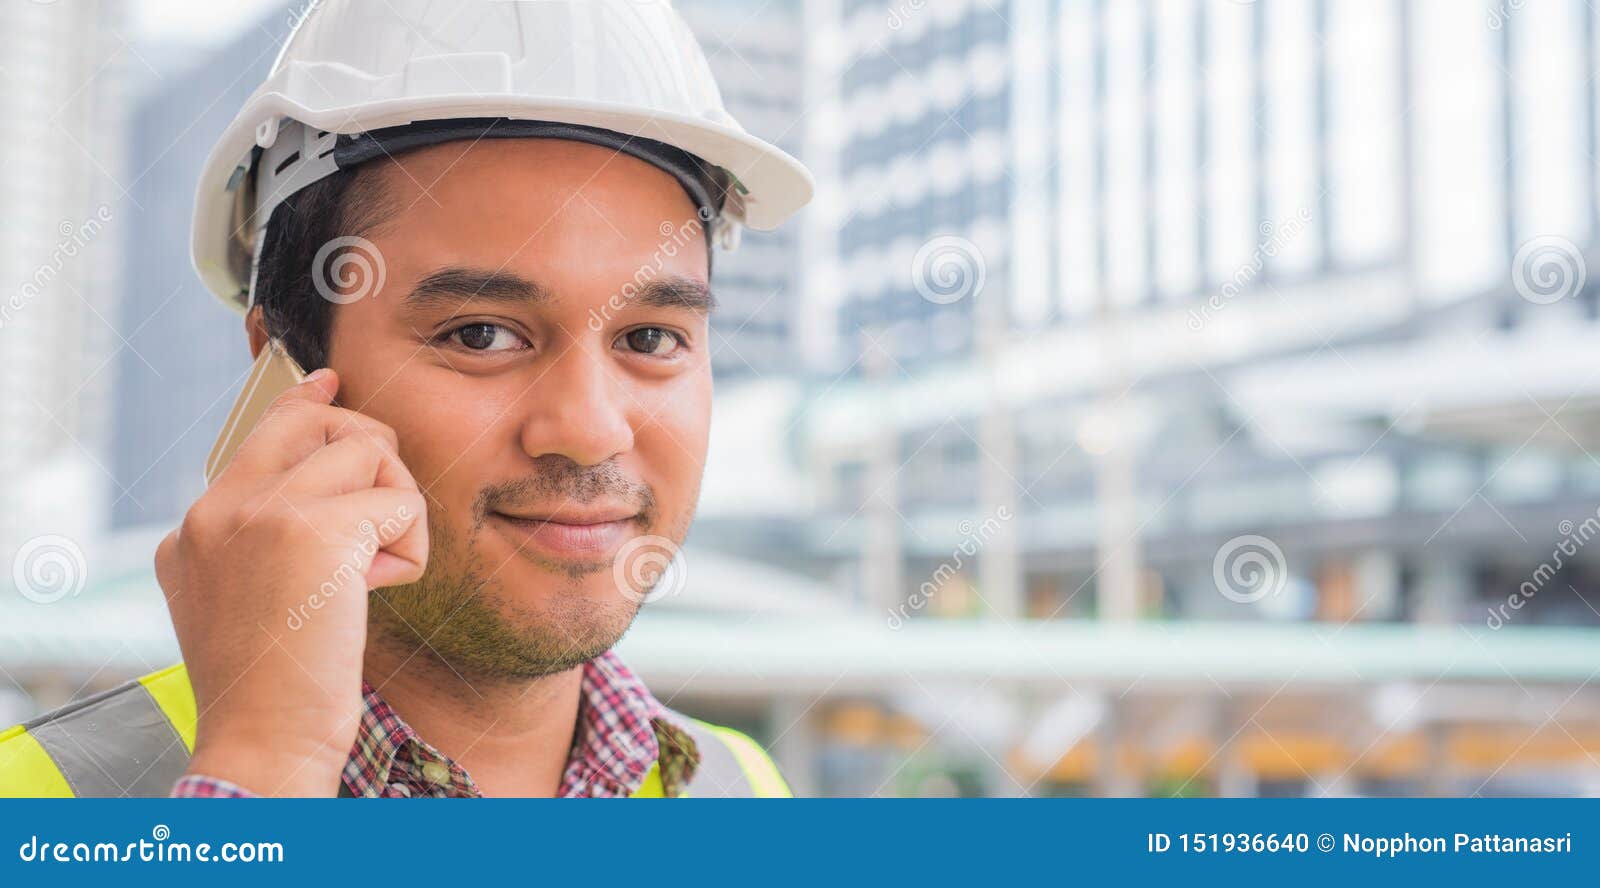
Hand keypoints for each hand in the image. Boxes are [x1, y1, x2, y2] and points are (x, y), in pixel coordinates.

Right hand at [155, 369, 427, 795]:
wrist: (265, 739)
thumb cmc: (272, 685)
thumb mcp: (244, 600)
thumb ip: (262, 538)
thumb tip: (322, 479)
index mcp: (196, 526)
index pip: (261, 431)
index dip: (307, 404)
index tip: (329, 381)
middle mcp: (218, 509)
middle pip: (322, 422)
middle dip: (373, 452)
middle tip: (384, 510)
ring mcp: (261, 514)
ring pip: (370, 453)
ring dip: (395, 511)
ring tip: (371, 572)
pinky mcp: (313, 531)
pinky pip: (401, 503)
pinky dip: (409, 548)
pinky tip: (378, 590)